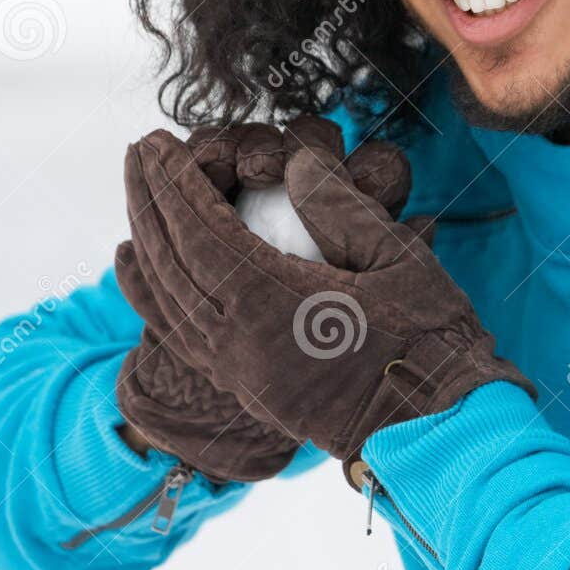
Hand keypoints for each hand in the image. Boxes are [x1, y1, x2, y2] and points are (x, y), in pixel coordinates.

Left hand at [122, 117, 535, 475]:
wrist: (433, 426)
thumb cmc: (428, 339)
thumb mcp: (397, 257)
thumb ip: (340, 205)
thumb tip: (295, 163)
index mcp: (272, 302)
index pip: (200, 228)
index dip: (175, 182)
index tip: (157, 142)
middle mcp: (237, 339)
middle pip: (170, 259)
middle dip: (149, 200)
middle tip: (138, 152)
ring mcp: (236, 368)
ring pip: (167, 295)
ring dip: (146, 239)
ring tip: (138, 197)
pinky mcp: (244, 385)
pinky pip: (178, 332)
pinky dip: (149, 291)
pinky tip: (136, 264)